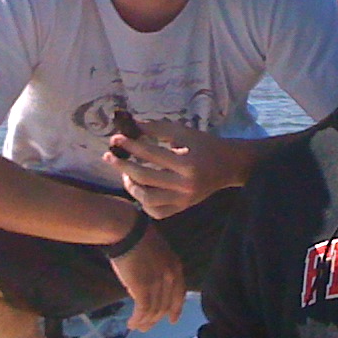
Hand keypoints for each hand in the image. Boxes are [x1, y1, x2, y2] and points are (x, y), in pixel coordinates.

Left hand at [104, 119, 249, 218]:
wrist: (228, 166)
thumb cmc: (205, 145)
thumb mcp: (183, 133)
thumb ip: (157, 129)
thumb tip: (131, 125)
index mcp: (187, 163)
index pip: (152, 154)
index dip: (131, 145)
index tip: (116, 139)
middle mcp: (185, 185)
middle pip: (145, 177)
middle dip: (123, 165)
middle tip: (109, 156)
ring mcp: (183, 200)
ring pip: (147, 199)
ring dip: (131, 186)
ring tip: (124, 175)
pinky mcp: (183, 208)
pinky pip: (157, 212)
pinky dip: (144, 202)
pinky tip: (140, 190)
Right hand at [107, 222, 184, 331]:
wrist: (127, 231)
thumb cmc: (136, 237)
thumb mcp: (156, 253)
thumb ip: (158, 270)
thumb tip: (149, 285)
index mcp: (175, 266)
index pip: (179, 293)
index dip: (176, 308)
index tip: (172, 319)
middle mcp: (170, 277)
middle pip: (165, 305)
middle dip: (156, 319)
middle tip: (147, 328)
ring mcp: (157, 283)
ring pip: (154, 310)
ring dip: (145, 322)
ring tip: (137, 327)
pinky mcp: (143, 288)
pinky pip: (143, 310)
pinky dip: (138, 319)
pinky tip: (132, 323)